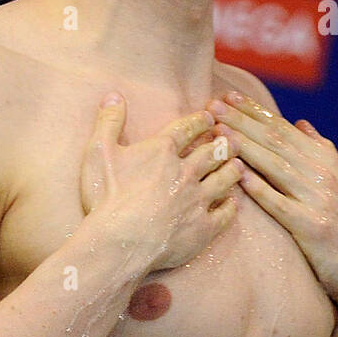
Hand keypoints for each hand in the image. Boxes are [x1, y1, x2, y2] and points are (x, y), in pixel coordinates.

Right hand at [80, 93, 242, 270]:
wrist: (121, 243)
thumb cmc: (107, 197)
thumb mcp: (98, 152)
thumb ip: (108, 121)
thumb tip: (113, 94)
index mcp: (162, 152)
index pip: (185, 130)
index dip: (199, 122)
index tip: (209, 117)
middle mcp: (186, 173)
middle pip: (211, 153)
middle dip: (224, 144)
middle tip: (233, 139)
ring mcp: (198, 201)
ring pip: (223, 180)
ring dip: (232, 170)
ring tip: (239, 164)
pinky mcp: (203, 228)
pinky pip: (224, 214)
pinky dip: (230, 206)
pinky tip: (233, 202)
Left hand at [207, 91, 337, 307]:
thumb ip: (323, 151)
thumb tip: (301, 123)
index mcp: (327, 160)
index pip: (285, 129)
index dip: (255, 112)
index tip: (229, 97)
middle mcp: (323, 174)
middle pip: (275, 142)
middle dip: (242, 121)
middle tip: (213, 106)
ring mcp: (318, 200)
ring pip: (274, 166)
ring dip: (244, 146)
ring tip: (218, 132)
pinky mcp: (312, 228)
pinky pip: (278, 204)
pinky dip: (259, 187)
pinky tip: (238, 174)